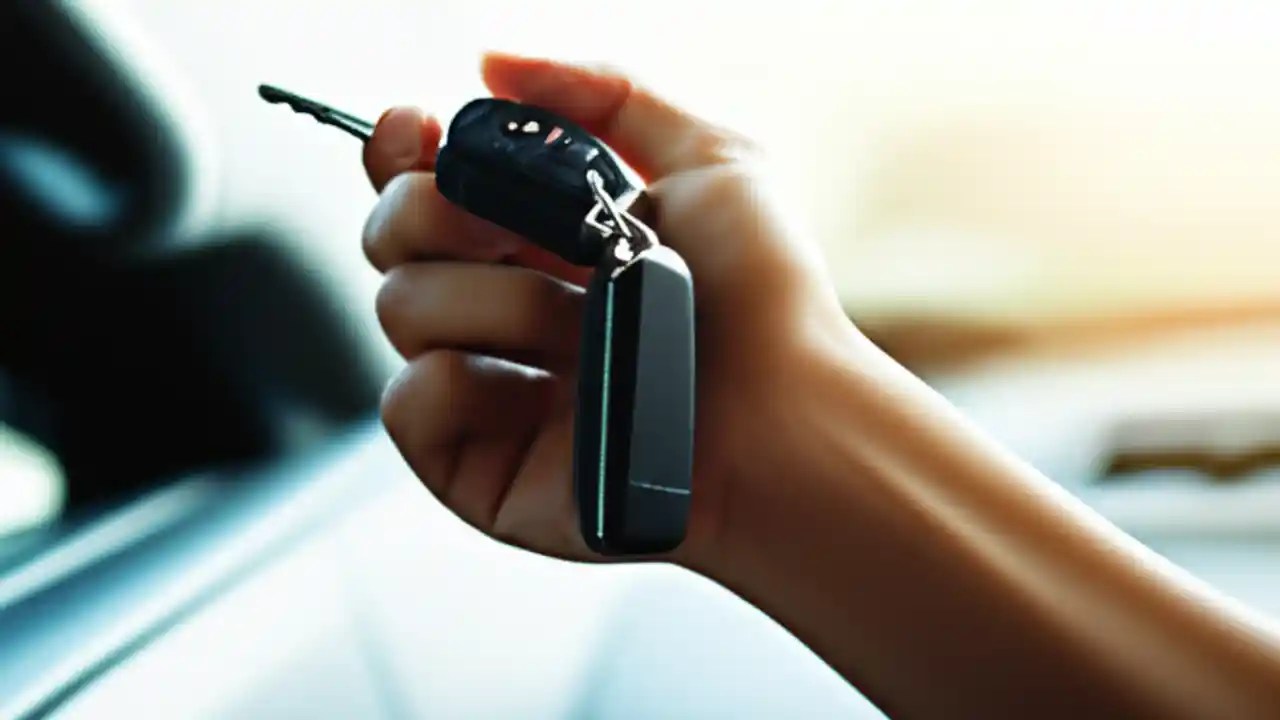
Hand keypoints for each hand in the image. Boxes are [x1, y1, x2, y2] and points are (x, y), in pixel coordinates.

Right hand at [361, 52, 858, 567]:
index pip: (429, 183)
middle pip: (391, 235)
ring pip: (402, 308)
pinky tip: (540, 395)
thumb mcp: (709, 160)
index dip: (406, 151)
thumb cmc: (764, 301)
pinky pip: (407, 405)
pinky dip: (462, 387)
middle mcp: (505, 308)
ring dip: (499, 303)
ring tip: (585, 330)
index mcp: (544, 241)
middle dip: (434, 212)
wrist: (787, 420)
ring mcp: (488, 387)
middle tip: (511, 229)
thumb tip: (492, 65)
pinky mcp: (477, 466)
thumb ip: (604, 92)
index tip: (420, 131)